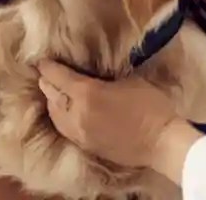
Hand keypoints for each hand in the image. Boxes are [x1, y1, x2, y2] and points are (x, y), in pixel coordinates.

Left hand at [35, 60, 188, 169]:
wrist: (162, 143)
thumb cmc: (151, 106)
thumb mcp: (129, 80)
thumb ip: (104, 76)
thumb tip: (92, 71)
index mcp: (86, 94)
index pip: (57, 77)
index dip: (48, 67)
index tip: (43, 60)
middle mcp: (75, 114)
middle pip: (51, 95)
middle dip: (48, 82)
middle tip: (47, 73)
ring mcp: (79, 133)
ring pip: (54, 114)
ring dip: (52, 101)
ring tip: (54, 92)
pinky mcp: (85, 146)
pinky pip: (63, 128)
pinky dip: (60, 117)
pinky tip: (65, 112)